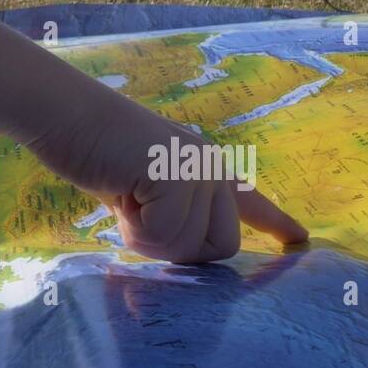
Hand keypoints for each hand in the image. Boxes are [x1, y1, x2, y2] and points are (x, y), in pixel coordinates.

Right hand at [23, 76, 308, 263]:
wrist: (67, 115)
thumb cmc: (97, 153)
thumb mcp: (144, 192)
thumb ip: (171, 215)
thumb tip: (188, 252)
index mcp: (209, 168)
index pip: (251, 203)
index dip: (276, 224)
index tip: (300, 239)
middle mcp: (214, 168)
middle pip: (220, 249)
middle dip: (174, 247)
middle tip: (140, 212)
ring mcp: (200, 170)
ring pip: (186, 248)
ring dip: (146, 237)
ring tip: (127, 196)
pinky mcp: (179, 174)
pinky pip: (163, 237)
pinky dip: (134, 230)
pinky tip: (121, 193)